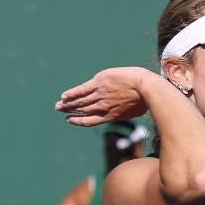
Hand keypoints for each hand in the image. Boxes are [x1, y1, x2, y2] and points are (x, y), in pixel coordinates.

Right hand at [57, 67, 172, 126]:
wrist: (144, 86)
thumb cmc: (145, 99)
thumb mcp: (136, 111)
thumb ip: (129, 112)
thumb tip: (134, 112)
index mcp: (110, 115)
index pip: (90, 120)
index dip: (78, 121)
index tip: (69, 120)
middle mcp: (102, 107)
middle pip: (82, 110)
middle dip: (70, 111)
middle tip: (60, 110)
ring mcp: (100, 95)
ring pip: (80, 101)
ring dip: (68, 103)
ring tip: (59, 105)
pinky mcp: (99, 83)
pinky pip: (82, 90)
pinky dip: (72, 93)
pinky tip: (64, 95)